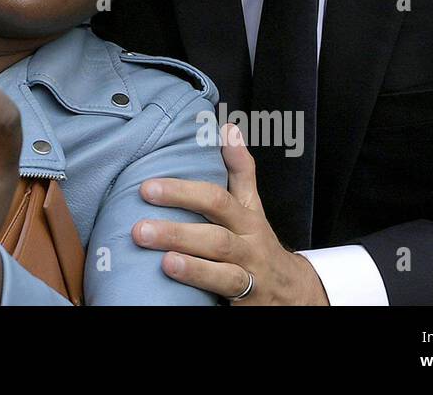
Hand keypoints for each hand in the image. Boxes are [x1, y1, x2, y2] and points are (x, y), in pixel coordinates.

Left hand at [133, 122, 330, 304]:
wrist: (294, 291)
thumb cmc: (258, 241)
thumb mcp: (252, 205)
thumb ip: (239, 170)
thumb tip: (227, 127)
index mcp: (246, 219)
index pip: (216, 200)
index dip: (183, 193)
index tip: (147, 187)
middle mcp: (248, 247)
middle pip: (216, 238)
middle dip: (177, 232)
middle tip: (139, 229)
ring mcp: (249, 278)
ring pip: (223, 273)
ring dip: (193, 267)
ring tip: (162, 261)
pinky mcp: (246, 304)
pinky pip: (226, 296)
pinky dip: (205, 290)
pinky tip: (178, 287)